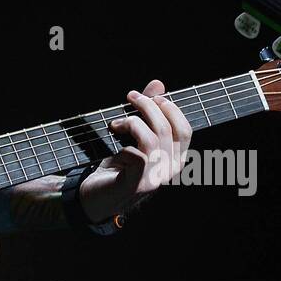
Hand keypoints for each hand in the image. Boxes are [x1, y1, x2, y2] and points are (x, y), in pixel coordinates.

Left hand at [80, 79, 191, 222]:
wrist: (96, 197)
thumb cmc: (118, 165)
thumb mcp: (135, 136)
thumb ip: (148, 111)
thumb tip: (158, 83)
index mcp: (175, 159)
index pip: (184, 130)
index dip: (171, 109)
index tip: (153, 96)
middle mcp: (170, 170)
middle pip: (166, 128)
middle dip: (147, 105)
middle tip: (130, 96)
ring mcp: (155, 178)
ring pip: (152, 138)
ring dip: (132, 120)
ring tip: (116, 122)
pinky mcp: (137, 184)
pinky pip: (137, 154)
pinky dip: (124, 143)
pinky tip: (115, 144)